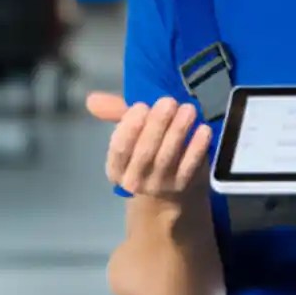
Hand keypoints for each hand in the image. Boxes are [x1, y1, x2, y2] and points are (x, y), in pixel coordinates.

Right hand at [86, 91, 212, 198]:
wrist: (169, 195)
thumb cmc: (147, 152)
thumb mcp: (132, 134)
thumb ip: (115, 114)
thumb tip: (92, 99)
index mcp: (117, 168)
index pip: (119, 148)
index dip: (130, 127)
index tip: (141, 106)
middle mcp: (135, 181)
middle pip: (145, 151)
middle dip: (157, 124)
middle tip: (169, 102)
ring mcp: (160, 185)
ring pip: (168, 156)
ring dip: (179, 130)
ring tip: (188, 109)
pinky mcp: (184, 186)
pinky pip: (190, 166)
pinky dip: (197, 147)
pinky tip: (203, 129)